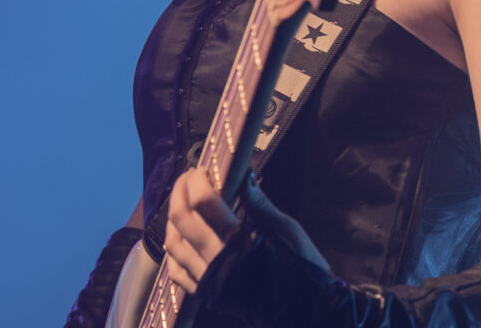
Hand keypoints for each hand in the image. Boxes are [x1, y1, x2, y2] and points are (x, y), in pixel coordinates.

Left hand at [164, 167, 329, 293]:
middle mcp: (217, 260)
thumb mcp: (286, 229)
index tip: (203, 169)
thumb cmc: (302, 268)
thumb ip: (258, 202)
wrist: (307, 310)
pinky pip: (177, 272)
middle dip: (180, 191)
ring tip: (184, 202)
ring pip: (173, 243)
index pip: (203, 201)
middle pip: (181, 217)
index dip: (198, 180)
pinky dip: (174, 252)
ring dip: (173, 218)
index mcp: (238, 241)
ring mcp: (209, 279)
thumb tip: (243, 175)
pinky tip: (181, 237)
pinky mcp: (208, 294)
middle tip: (190, 177)